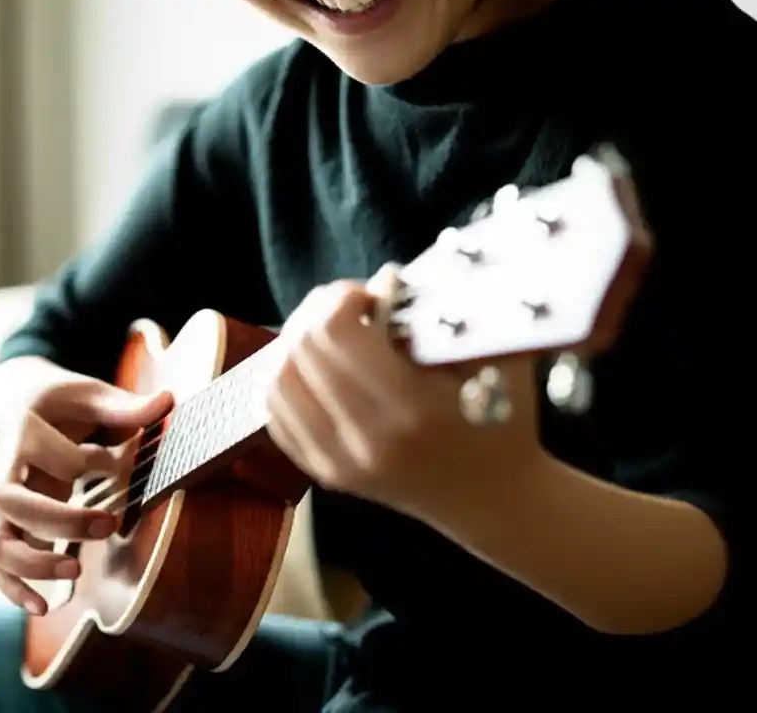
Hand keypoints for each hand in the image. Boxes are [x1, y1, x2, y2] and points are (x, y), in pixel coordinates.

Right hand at [0, 358, 171, 614]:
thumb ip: (122, 405)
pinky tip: (43, 607)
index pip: (58, 457)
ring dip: (34, 562)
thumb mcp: (83, 392)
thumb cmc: (49, 399)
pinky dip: (14, 589)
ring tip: (76, 571)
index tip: (121, 458)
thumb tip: (168, 402)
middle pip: (13, 502)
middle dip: (64, 520)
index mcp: (15, 427)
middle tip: (109, 524)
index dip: (96, 462)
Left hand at [265, 270, 545, 516]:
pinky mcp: (324, 474)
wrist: (491, 499)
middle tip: (347, 307)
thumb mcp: (494, 364)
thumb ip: (446, 319)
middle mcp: (365, 440)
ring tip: (328, 334)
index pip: (335, 333)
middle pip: (300, 351)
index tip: (369, 293)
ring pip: (277, 382)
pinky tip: (314, 367)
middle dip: (318, 312)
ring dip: (296, 344)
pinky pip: (277, 415)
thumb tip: (387, 279)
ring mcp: (338, 462)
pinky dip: (286, 380)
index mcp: (410, 410)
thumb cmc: (500, 423)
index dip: (343, 297)